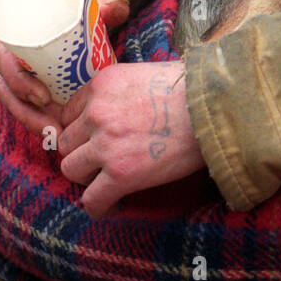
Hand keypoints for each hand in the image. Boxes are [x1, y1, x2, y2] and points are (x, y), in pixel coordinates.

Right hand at [0, 0, 128, 135]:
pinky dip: (40, 121)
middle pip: (8, 91)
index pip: (4, 61)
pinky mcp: (31, 83)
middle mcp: (12, 55)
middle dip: (28, 113)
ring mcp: (20, 72)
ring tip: (58, 137)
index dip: (19, 81)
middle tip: (55, 127)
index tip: (43, 96)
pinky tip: (59, 135)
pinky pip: (27, 107)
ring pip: (16, 104)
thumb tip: (117, 9)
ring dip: (34, 122)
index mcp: (15, 33)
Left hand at [56, 61, 205, 216]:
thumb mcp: (144, 73)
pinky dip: (98, 206)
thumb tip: (121, 108)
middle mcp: (96, 113)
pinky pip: (91, 199)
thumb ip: (121, 91)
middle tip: (101, 160)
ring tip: (106, 181)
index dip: (81, 129)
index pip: (69, 113)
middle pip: (66, 142)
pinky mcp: (121, 174)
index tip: (93, 139)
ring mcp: (106, 144)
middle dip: (81, 152)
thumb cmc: (190, 88)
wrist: (214, 107)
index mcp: (101, 85)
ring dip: (87, 177)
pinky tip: (111, 205)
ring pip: (70, 169)